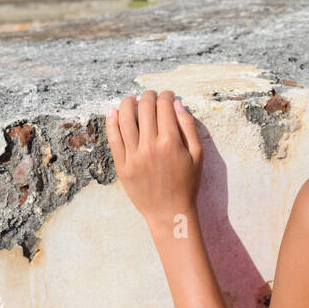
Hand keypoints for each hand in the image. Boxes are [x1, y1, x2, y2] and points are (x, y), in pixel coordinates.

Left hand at [105, 90, 203, 233]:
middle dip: (149, 96)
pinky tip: (113, 110)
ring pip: (125, 119)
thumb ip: (188, 127)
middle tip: (151, 95)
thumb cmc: (187, 184)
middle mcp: (150, 146)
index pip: (164, 107)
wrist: (170, 212)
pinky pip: (113, 138)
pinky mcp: (122, 165)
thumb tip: (177, 104)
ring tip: (131, 99)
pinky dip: (111, 121)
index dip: (166, 96)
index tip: (168, 95)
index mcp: (170, 141)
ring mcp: (133, 156)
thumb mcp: (197, 155)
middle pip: (145, 109)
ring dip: (127, 103)